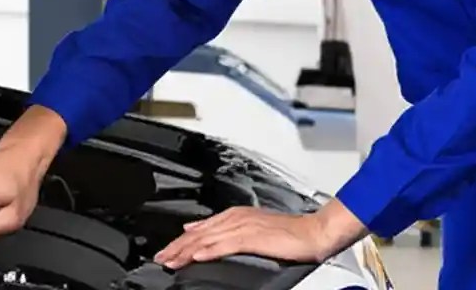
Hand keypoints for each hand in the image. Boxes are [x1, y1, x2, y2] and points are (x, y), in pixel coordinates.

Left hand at [153, 201, 365, 269]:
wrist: (315, 232)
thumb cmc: (292, 235)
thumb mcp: (257, 231)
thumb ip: (233, 234)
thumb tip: (209, 240)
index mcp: (238, 216)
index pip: (203, 229)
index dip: (182, 241)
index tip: (167, 251)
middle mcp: (238, 218)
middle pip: (200, 233)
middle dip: (177, 246)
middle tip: (160, 258)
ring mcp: (245, 226)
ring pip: (208, 238)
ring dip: (187, 250)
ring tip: (171, 260)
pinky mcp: (254, 236)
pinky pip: (226, 244)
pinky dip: (210, 249)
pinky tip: (197, 256)